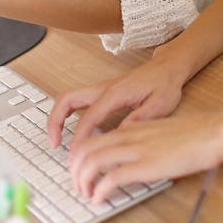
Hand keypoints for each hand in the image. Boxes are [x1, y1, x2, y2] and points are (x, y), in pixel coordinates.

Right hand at [48, 46, 189, 148]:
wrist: (167, 67)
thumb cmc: (164, 85)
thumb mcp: (159, 106)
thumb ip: (138, 120)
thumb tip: (119, 136)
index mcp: (115, 94)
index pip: (89, 117)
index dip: (79, 138)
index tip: (75, 156)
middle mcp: (103, 88)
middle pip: (66, 100)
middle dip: (55, 121)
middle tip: (54, 144)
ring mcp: (100, 88)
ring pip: (68, 98)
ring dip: (57, 117)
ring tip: (56, 139)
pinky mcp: (102, 91)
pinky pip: (77, 100)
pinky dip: (67, 113)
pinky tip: (70, 129)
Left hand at [69, 112, 222, 203]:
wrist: (211, 132)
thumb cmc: (193, 134)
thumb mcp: (160, 131)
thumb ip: (143, 140)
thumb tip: (133, 157)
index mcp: (131, 128)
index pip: (93, 138)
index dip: (80, 157)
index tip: (79, 171)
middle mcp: (128, 136)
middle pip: (86, 149)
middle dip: (75, 170)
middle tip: (77, 186)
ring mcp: (136, 150)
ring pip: (93, 162)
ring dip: (83, 181)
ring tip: (84, 194)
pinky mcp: (145, 166)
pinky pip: (112, 178)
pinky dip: (100, 190)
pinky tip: (99, 199)